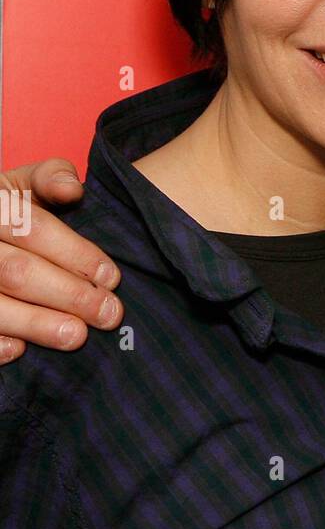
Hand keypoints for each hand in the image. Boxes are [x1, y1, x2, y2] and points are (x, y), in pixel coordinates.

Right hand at [0, 160, 121, 363]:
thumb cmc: (10, 207)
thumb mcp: (26, 183)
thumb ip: (52, 177)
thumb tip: (73, 190)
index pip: (33, 230)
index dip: (74, 254)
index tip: (111, 277)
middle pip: (17, 272)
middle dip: (67, 295)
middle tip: (108, 314)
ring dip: (36, 324)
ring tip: (77, 336)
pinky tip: (21, 350)